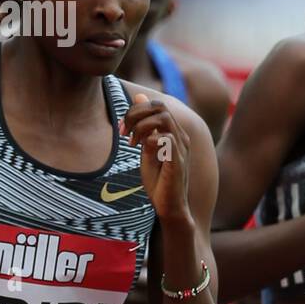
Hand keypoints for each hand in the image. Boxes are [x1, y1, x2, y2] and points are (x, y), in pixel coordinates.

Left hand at [122, 93, 191, 222]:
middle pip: (159, 107)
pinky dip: (149, 141)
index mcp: (174, 132)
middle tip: (124, 133)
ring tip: (133, 142)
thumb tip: (139, 96)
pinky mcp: (178, 161)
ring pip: (163, 118)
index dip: (135, 111)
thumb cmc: (159, 180)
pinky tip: (142, 151)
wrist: (169, 206)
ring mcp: (181, 148)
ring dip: (142, 127)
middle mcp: (181, 137)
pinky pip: (165, 139)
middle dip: (136, 115)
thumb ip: (144, 125)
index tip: (123, 129)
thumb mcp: (146, 147)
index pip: (157, 106)